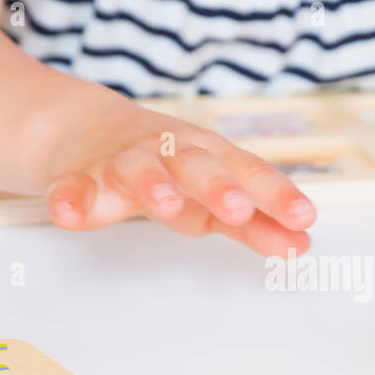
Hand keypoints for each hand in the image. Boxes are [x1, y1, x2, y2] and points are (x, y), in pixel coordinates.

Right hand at [45, 104, 315, 255]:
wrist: (85, 129)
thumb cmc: (167, 168)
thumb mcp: (213, 196)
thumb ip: (255, 224)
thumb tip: (302, 245)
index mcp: (208, 156)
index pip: (248, 171)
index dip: (276, 194)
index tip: (304, 218)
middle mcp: (169, 153)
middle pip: (196, 164)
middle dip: (217, 185)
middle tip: (238, 210)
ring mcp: (123, 162)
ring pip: (138, 168)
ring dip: (152, 184)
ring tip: (166, 205)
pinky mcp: (79, 177)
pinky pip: (72, 187)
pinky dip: (71, 198)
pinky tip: (70, 216)